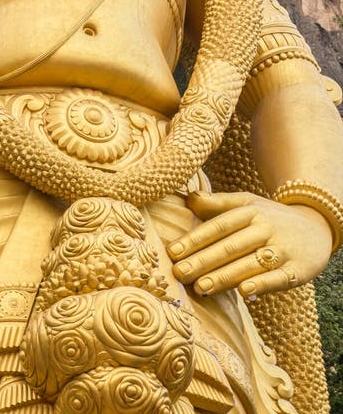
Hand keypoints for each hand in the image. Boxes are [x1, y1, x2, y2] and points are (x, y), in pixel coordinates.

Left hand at [167, 191, 331, 299]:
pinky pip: (278, 278)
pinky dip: (262, 285)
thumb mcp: (248, 203)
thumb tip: (189, 197)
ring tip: (200, 288)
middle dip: (203, 260)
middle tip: (179, 272)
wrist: (317, 227)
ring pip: (249, 264)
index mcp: (249, 211)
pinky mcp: (298, 270)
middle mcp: (265, 229)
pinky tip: (244, 292)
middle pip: (230, 246)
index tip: (173, 251)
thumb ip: (218, 203)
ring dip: (224, 277)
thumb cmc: (271, 217)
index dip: (195, 238)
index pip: (218, 226)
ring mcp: (282, 249)